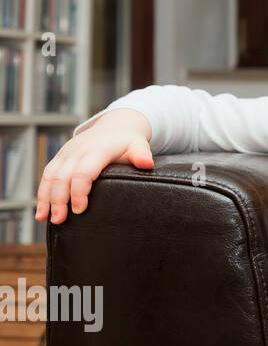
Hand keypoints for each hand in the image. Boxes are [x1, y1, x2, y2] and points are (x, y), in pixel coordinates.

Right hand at [36, 109, 153, 223]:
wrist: (115, 126)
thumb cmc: (128, 141)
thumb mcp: (138, 145)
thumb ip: (142, 154)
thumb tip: (147, 164)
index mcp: (97, 150)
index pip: (83, 172)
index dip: (79, 192)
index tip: (80, 210)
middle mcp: (78, 151)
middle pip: (62, 176)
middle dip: (58, 199)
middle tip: (60, 220)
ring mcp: (67, 153)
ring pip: (50, 176)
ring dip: (45, 198)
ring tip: (45, 218)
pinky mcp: (60, 157)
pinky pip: (47, 175)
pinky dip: (42, 192)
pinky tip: (41, 210)